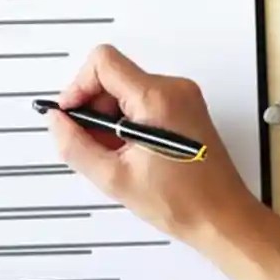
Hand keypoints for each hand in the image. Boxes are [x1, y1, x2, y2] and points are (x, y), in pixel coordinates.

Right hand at [48, 45, 260, 244]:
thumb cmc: (184, 202)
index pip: (103, 63)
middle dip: (93, 107)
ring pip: (127, 89)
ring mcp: (183, 97)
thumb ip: (76, 145)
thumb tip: (57, 122)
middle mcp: (174, 89)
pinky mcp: (186, 108)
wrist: (221, 217)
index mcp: (157, 100)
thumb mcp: (114, 178)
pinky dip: (128, 121)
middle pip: (114, 76)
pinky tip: (129, 152)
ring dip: (110, 117)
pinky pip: (144, 101)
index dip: (78, 86)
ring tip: (113, 154)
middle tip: (88, 141)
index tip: (71, 113)